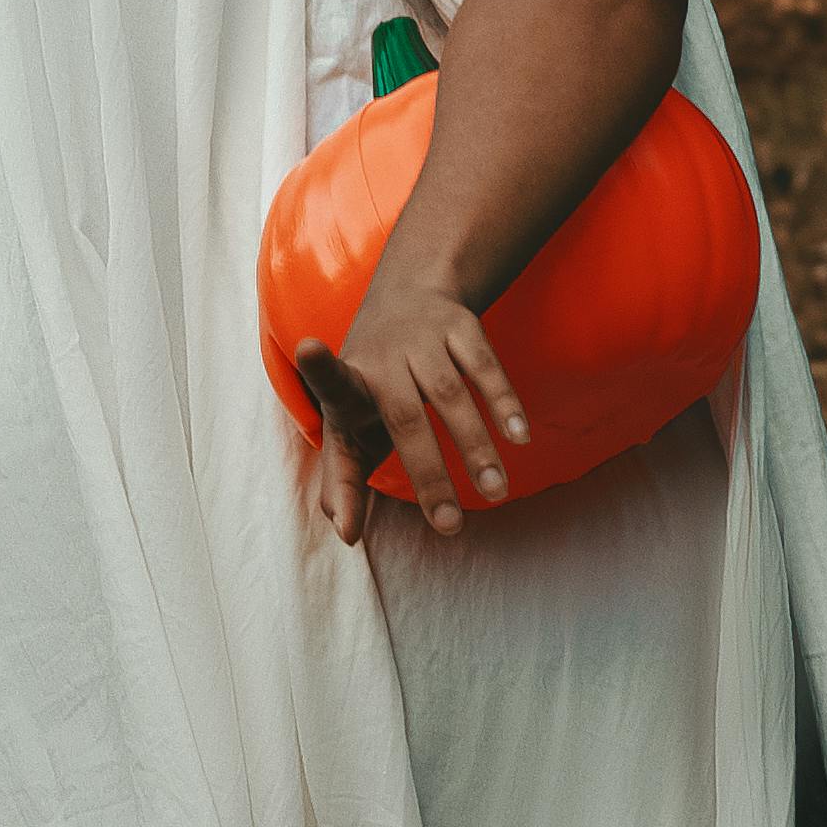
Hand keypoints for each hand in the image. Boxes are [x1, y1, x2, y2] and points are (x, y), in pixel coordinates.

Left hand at [296, 225, 531, 548]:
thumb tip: (345, 534)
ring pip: (449, 395)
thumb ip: (342, 480)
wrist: (407, 291)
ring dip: (475, 446)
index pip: (332, 384)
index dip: (320, 373)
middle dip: (428, 475)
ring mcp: (422, 339)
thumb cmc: (372, 383)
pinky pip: (484, 367)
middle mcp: (384, 358)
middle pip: (404, 418)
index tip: (308, 350)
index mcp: (349, 385)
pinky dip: (503, 402)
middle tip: (449, 526)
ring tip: (494, 493)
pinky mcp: (460, 326)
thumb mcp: (349, 423)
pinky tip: (519, 438)